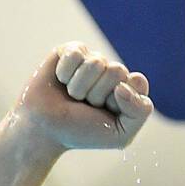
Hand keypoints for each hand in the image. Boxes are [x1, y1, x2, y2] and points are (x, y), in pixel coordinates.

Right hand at [14, 42, 152, 150]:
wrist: (45, 129)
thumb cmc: (82, 132)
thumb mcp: (121, 134)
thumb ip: (139, 111)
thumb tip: (124, 83)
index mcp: (129, 90)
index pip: (138, 82)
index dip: (121, 100)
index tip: (107, 112)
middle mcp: (112, 72)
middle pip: (117, 71)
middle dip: (98, 95)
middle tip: (86, 105)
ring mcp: (92, 60)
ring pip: (95, 63)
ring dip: (80, 87)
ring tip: (72, 96)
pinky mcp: (71, 51)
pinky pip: (76, 54)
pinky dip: (65, 73)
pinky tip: (60, 81)